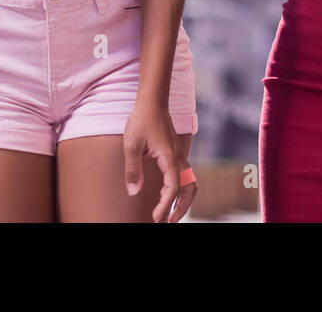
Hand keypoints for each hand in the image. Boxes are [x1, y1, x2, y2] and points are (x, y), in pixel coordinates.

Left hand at [124, 99, 194, 222]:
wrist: (153, 100)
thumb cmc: (142, 119)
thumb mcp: (131, 146)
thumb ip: (133, 170)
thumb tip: (134, 192)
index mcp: (170, 157)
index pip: (173, 188)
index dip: (165, 205)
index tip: (155, 217)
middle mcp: (178, 157)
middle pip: (190, 188)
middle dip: (182, 207)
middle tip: (168, 221)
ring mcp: (179, 155)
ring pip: (190, 182)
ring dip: (183, 199)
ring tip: (170, 212)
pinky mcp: (175, 152)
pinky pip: (184, 175)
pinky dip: (180, 189)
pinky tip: (166, 193)